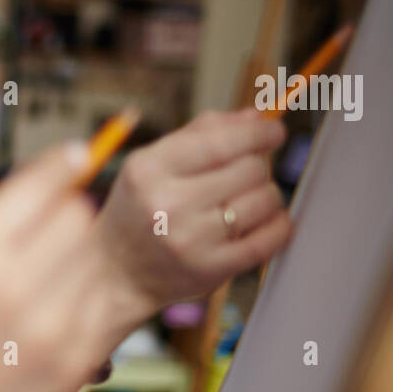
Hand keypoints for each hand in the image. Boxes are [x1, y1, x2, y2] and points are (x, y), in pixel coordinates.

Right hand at [0, 141, 141, 391]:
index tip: (79, 153)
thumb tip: (58, 175)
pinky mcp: (74, 360)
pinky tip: (46, 317)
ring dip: (72, 258)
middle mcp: (12, 287)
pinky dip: (79, 300)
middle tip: (41, 236)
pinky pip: (98, 301)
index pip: (44, 186)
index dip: (64, 164)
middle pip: (78, 215)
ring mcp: (49, 327)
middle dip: (63, 216)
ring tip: (39, 281)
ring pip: (91, 256)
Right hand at [92, 108, 292, 311]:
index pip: (221, 142)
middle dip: (257, 166)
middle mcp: (167, 204)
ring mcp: (189, 240)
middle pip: (250, 169)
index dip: (258, 133)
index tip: (273, 132)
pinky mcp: (210, 270)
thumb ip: (200, 134)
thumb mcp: (150, 165)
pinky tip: (267, 221)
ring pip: (264, 201)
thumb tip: (255, 117)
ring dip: (266, 196)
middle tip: (245, 174)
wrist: (114, 274)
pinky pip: (268, 240)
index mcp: (149, 169)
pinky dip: (278, 226)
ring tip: (247, 201)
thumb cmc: (136, 212)